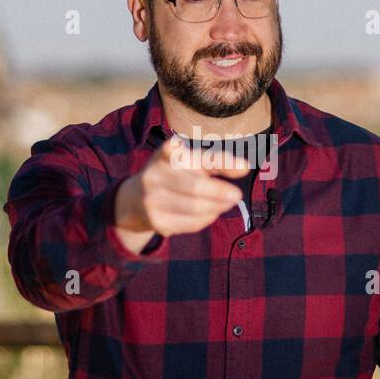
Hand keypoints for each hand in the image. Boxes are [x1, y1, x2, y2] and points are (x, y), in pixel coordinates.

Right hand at [114, 134, 251, 247]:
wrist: (134, 200)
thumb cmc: (173, 175)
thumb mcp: (189, 161)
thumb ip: (216, 162)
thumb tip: (245, 167)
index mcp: (166, 154)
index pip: (196, 158)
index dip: (222, 162)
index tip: (245, 167)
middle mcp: (155, 175)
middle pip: (195, 187)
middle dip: (220, 192)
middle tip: (236, 196)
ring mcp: (153, 200)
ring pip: (195, 208)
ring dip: (217, 207)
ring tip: (226, 203)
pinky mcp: (156, 221)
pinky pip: (191, 223)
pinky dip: (207, 219)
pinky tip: (211, 212)